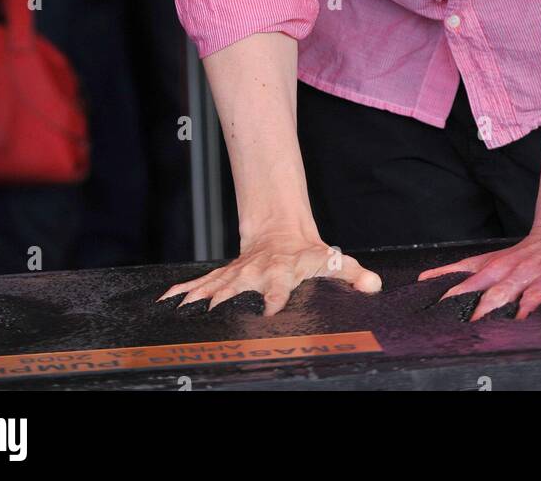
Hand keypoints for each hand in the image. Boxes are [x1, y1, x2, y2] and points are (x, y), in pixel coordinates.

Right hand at [156, 229, 381, 317]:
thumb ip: (352, 273)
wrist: (280, 229)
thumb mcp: (332, 259)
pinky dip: (183, 290)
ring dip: (197, 296)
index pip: (280, 286)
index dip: (276, 297)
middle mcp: (256, 273)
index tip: (269, 308)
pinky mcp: (225, 275)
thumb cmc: (307, 252)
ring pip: (214, 285)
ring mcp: (238, 274)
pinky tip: (166, 299)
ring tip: (179, 307)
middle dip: (223, 299)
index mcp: (282, 272)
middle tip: (208, 312)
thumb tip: (374, 285)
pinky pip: (202, 283)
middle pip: (238, 286)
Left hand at [418, 226, 540, 321]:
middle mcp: (522, 270)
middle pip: (502, 289)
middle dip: (489, 306)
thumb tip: (425, 278)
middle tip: (477, 323)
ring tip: (523, 319)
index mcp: (501, 267)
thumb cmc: (525, 254)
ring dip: (529, 304)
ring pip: (536, 291)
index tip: (442, 306)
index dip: (458, 291)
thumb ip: (463, 271)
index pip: (474, 278)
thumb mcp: (491, 259)